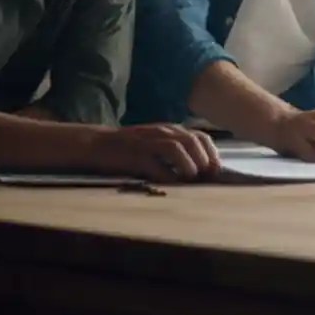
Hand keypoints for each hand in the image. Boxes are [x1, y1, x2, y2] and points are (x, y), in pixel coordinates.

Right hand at [92, 124, 220, 181]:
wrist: (99, 144)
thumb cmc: (131, 147)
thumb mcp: (157, 142)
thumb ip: (177, 149)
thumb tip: (201, 168)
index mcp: (170, 130)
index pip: (200, 136)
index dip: (212, 153)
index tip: (215, 169)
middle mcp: (162, 133)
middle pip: (192, 141)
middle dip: (203, 160)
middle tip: (205, 176)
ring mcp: (149, 143)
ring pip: (177, 148)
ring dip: (188, 165)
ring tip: (190, 178)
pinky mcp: (136, 155)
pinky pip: (157, 165)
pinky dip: (168, 176)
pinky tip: (171, 185)